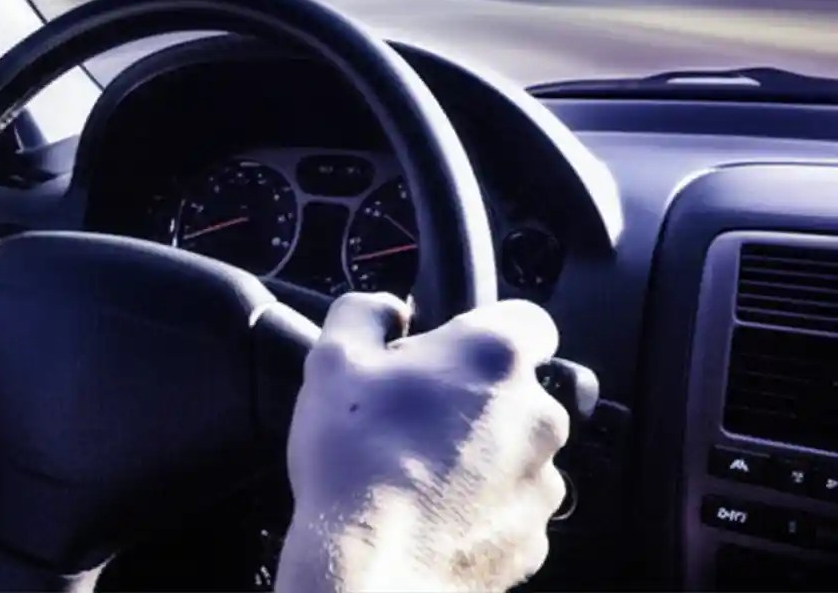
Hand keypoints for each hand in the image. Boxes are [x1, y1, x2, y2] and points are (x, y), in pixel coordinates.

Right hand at [278, 293, 568, 592]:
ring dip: (479, 454)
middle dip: (474, 398)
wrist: (371, 569)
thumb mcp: (332, 359)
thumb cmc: (355, 461)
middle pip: (518, 390)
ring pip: (516, 451)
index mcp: (495, 357)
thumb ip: (364, 312)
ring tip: (415, 470)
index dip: (486, 329)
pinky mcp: (534, 536)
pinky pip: (510, 506)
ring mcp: (541, 480)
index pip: (528, 319)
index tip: (450, 350)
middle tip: (414, 416)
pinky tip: (430, 511)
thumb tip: (386, 309)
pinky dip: (480, 506)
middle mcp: (536, 415)